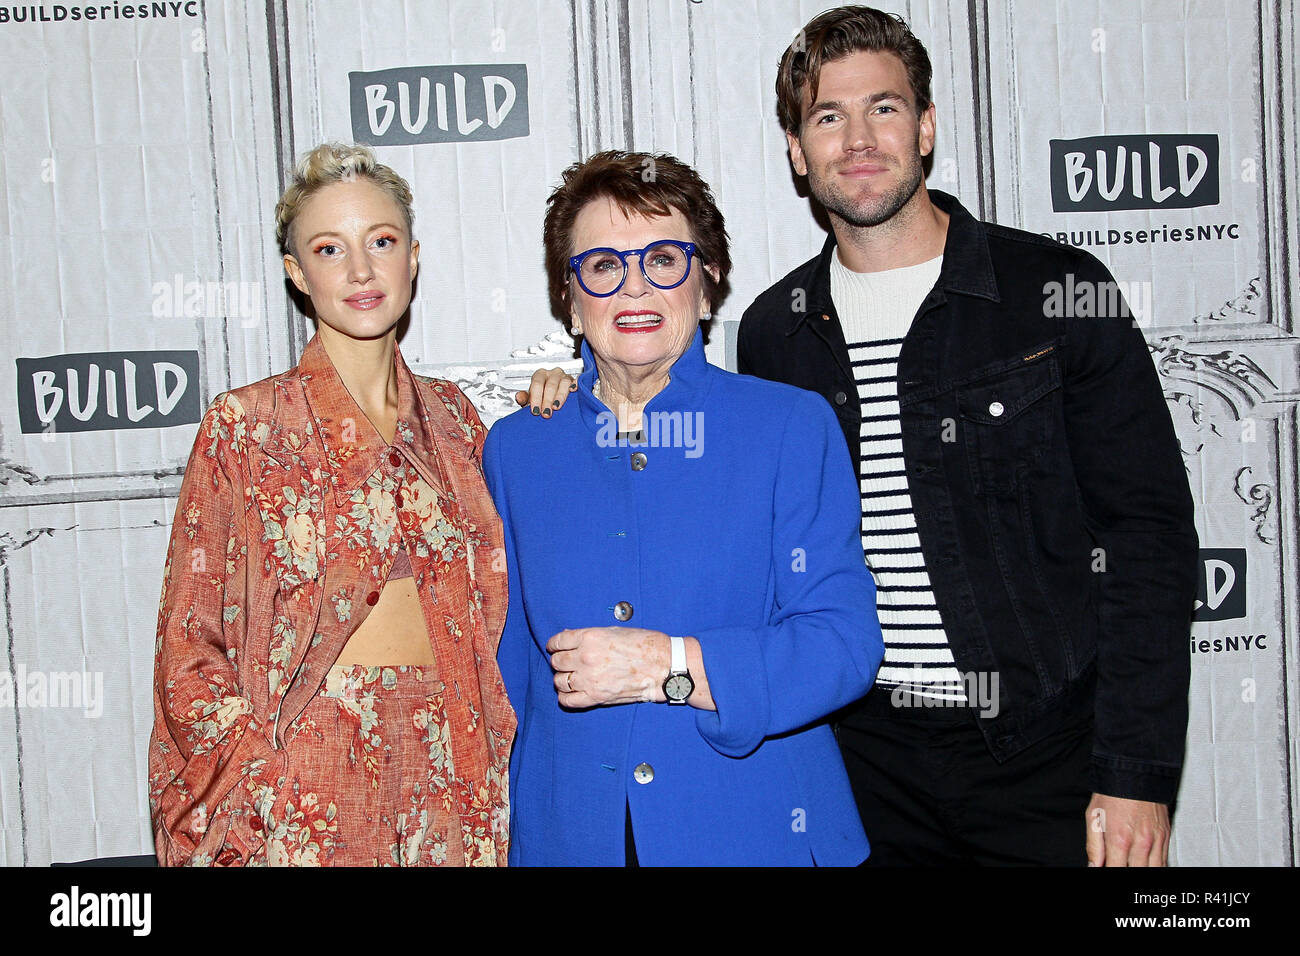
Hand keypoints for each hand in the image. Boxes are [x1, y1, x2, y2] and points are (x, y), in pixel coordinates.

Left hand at [515, 367, 577, 418]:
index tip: (535, 411)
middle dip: (547, 400)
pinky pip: (576, 381)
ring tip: (556, 407)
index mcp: (540, 375)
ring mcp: (564, 376)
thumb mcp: (531, 399)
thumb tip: (519, 397)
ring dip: (560, 397)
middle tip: (546, 414)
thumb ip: (524, 398)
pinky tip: (573, 391)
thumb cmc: (542, 398)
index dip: (536, 398)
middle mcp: (552, 374)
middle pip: (550, 385)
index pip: (537, 384)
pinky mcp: (574, 381)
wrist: (553, 398)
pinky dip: (574, 385)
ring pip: (563, 383)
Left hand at [546, 626, 670, 707]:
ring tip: (573, 677)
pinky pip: (567, 700)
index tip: (556, 648)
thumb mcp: (613, 631)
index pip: (558, 642)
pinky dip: (565, 696)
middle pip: (557, 662)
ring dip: (563, 678)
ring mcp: (589, 679)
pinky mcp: (595, 697)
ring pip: (559, 681)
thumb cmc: (643, 645)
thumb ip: (588, 636)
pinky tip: (572, 692)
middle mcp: (586, 658)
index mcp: (590, 637)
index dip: (554, 645)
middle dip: (561, 662)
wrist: (663, 666)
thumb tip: (568, 639)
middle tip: (569, 663)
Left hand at [1085, 793, 1169, 865]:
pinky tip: (1145, 863)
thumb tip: (1093, 866)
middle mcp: (1140, 843)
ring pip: (1153, 869)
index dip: (1110, 872)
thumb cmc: (1112, 793)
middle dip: (1126, 870)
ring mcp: (1156, 840)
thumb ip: (1094, 846)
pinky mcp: (1166, 836)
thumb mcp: (1093, 817)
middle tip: (1120, 864)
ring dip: (1142, 869)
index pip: (1116, 870)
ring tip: (1132, 863)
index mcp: (1119, 839)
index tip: (1107, 868)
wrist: (1135, 773)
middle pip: (1136, 872)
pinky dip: (1155, 866)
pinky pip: (1164, 860)